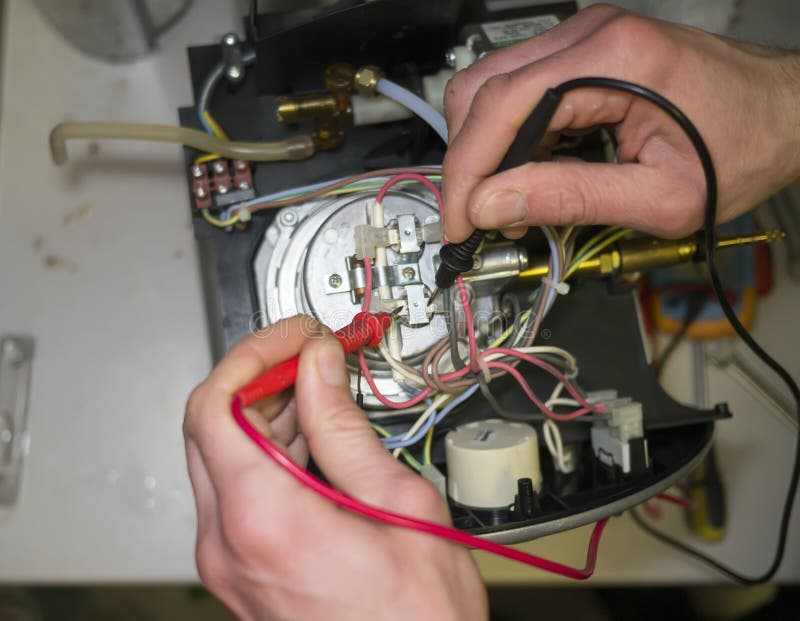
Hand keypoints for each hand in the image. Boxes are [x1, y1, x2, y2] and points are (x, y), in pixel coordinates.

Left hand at [183, 316, 487, 620]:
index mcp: (266, 519)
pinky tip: (314, 439)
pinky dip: (268, 453)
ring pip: (221, 456)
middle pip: (209, 425)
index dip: (251, 355)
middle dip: (258, 378)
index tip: (293, 338)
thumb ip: (346, 428)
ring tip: (321, 392)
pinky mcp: (242, 570)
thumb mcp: (399, 506)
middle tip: (307, 357)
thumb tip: (320, 368)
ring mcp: (230, 561)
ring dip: (265, 414)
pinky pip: (239, 491)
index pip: (216, 405)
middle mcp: (230, 543)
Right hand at [443, 4, 799, 241]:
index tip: (461, 221)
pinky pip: (519, 91)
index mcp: (613, 58)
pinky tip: (526, 175)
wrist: (781, 113)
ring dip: (483, 150)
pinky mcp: (583, 55)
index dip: (468, 170)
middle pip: (481, 88)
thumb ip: (571, 198)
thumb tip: (494, 206)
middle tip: (475, 218)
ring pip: (491, 88)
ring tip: (505, 202)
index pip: (503, 105)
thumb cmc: (740, 147)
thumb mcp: (659, 195)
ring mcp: (583, 39)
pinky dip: (508, 138)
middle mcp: (590, 34)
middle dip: (467, 161)